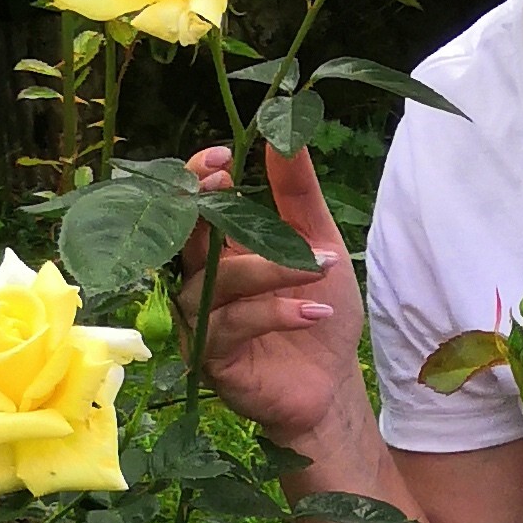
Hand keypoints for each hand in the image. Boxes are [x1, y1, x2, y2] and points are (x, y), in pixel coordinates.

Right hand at [181, 140, 364, 454]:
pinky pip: (232, 326)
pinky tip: (314, 310)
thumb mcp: (319, 244)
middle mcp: (202, 283)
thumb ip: (298, 194)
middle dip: (210, 211)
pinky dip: (275, 312)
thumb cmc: (320, 313)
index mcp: (222, 251)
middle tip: (233, 185)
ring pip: (217, 284)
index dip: (198, 180)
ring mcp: (201, 322)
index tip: (223, 156)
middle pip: (190, 240)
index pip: (194, 208)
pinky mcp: (210, 360)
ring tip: (320, 268)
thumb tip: (285, 137)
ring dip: (270, 270)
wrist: (332, 384)